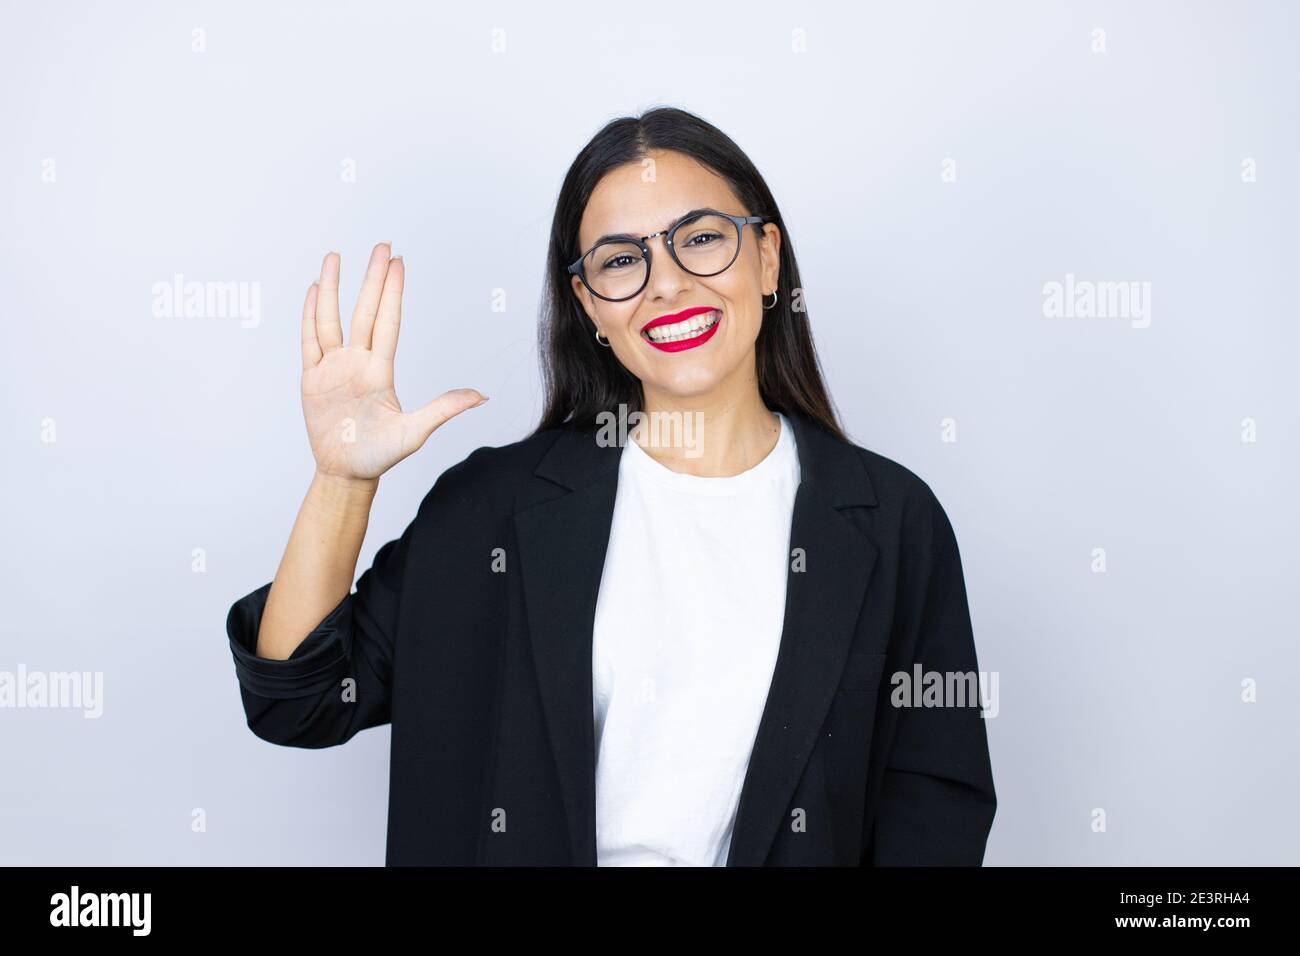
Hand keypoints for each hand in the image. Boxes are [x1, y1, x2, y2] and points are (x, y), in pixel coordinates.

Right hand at [300, 242, 486, 481]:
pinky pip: (309, 340)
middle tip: (381, 246)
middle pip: (364, 311)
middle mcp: (358, 362)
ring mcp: (334, 367)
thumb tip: (481, 397)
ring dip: (334, 288)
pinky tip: (314, 290)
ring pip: (332, 318)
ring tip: (335, 257)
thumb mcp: (416, 431)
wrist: (347, 473)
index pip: (388, 321)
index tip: (399, 263)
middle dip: (372, 278)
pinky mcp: (312, 378)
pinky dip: (309, 315)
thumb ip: (444, 409)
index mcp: (381, 370)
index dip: (392, 292)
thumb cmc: (380, 455)